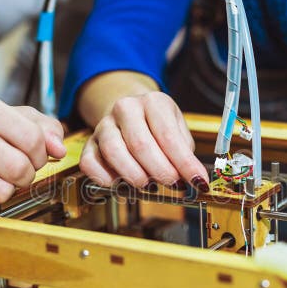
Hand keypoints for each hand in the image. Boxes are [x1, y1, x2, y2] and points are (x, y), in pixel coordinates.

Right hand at [0, 94, 65, 212]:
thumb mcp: (12, 119)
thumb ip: (45, 129)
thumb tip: (59, 149)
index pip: (33, 139)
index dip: (40, 155)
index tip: (33, 157)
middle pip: (18, 168)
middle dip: (25, 176)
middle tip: (14, 171)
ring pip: (1, 193)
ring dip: (5, 191)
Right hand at [79, 91, 208, 190]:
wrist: (131, 111)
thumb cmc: (158, 124)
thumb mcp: (178, 129)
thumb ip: (184, 152)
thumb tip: (194, 178)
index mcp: (153, 101)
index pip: (168, 136)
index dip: (184, 162)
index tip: (197, 181)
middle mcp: (126, 109)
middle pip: (140, 143)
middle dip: (159, 170)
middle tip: (173, 184)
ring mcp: (105, 125)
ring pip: (113, 151)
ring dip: (133, 174)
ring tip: (148, 186)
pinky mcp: (90, 143)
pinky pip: (89, 162)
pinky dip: (102, 177)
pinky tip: (118, 185)